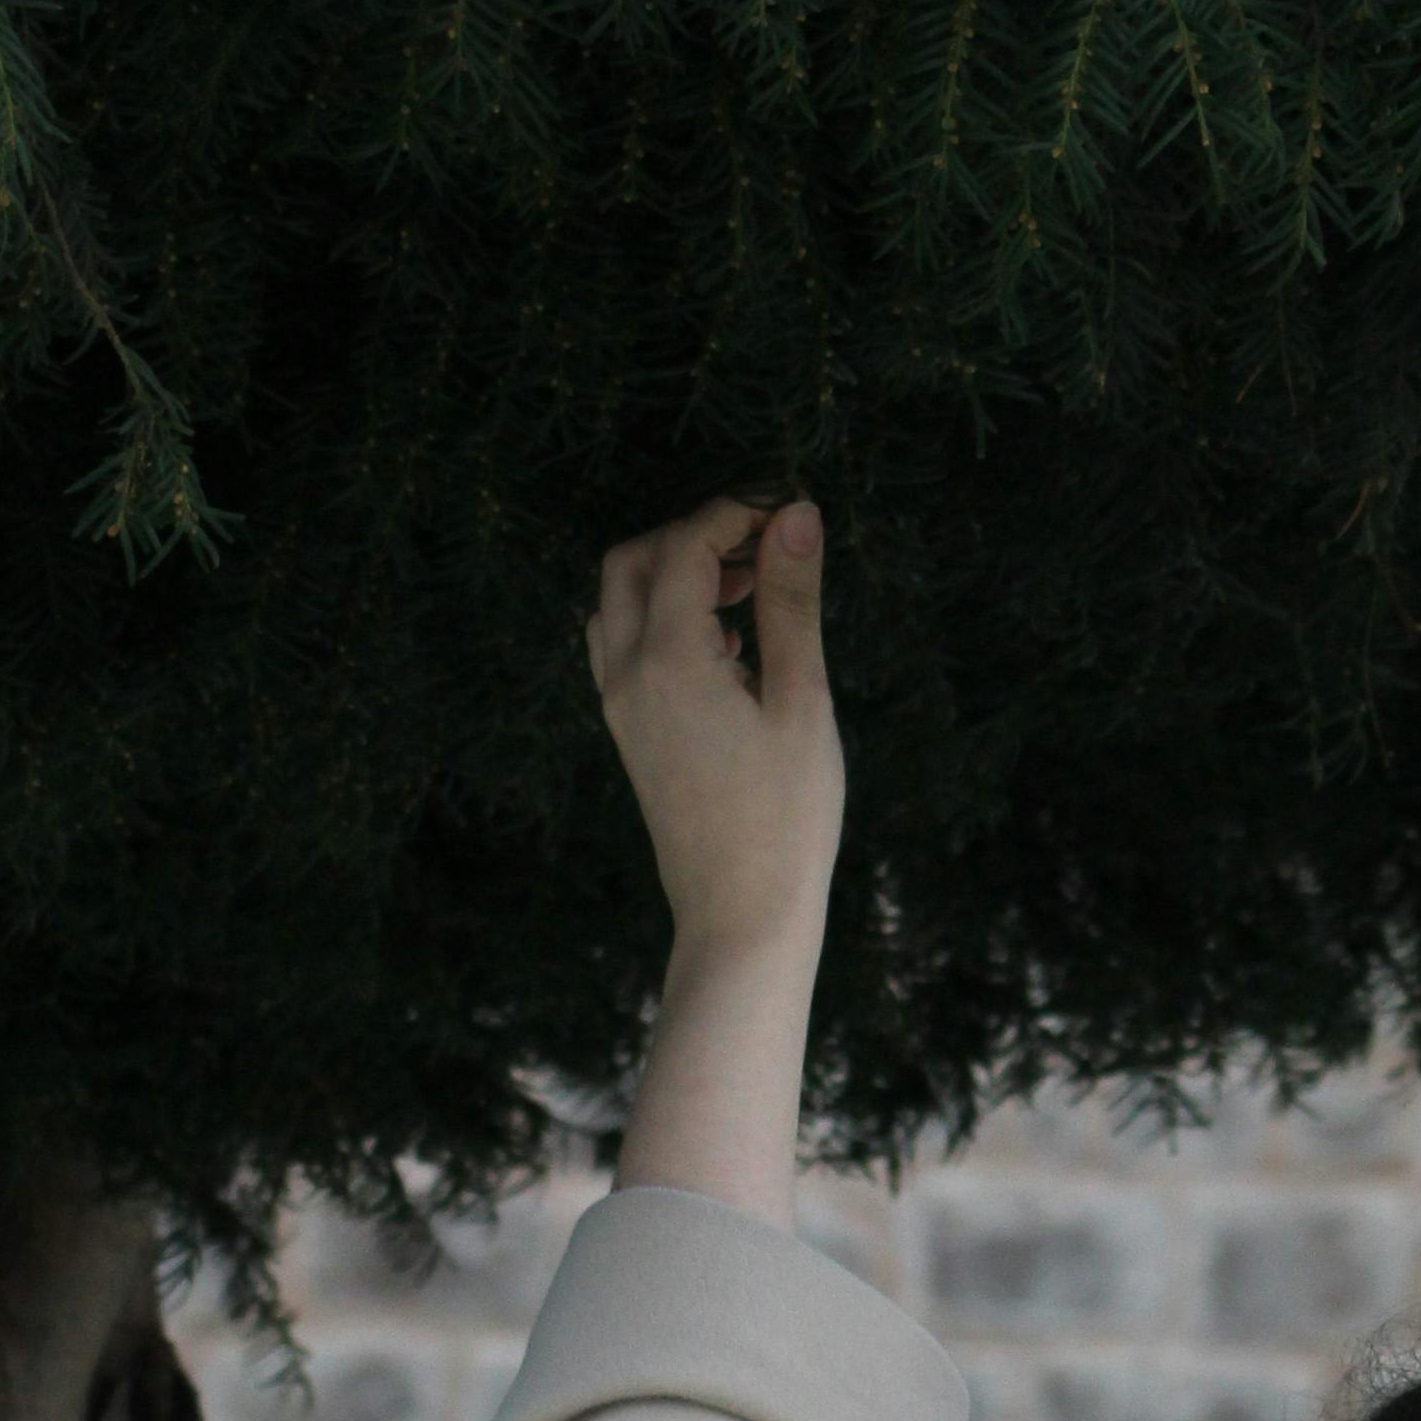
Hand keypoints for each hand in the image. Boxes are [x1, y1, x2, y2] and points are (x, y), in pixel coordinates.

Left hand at [590, 496, 841, 1227]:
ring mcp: (620, 704)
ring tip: (752, 593)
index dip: (737, 511)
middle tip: (767, 546)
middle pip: (634, 561)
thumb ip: (790, 601)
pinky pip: (625, 644)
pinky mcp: (629, 731)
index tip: (791, 505)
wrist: (741, 914)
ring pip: (620, 602)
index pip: (686, 545)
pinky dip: (666, 618)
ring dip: (675, 575)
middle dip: (695, 535)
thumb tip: (795, 515)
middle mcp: (627, 673)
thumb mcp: (801, 699)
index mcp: (669, 659)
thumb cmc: (786, 815)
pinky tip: (730, 646)